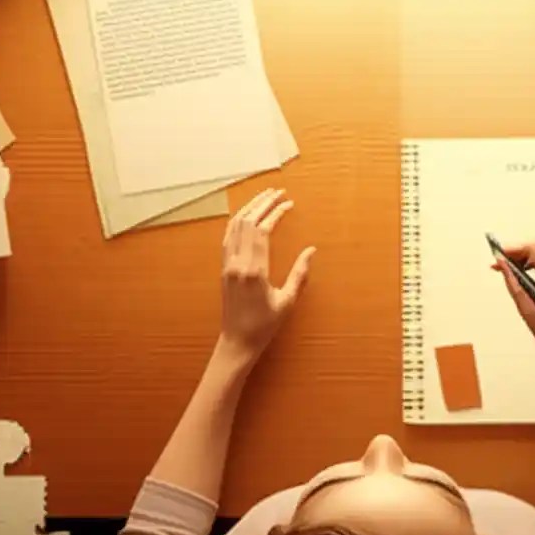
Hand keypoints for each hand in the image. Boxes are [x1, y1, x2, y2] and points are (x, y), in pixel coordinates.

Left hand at [219, 189, 314, 359]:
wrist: (236, 342)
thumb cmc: (264, 326)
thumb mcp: (287, 301)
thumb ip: (300, 274)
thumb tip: (311, 251)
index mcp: (253, 270)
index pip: (262, 230)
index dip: (275, 213)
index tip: (289, 203)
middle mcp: (237, 263)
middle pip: (246, 222)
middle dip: (262, 203)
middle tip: (278, 192)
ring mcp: (227, 265)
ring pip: (234, 226)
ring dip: (248, 208)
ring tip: (263, 197)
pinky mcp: (223, 268)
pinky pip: (228, 237)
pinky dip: (237, 221)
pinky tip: (246, 216)